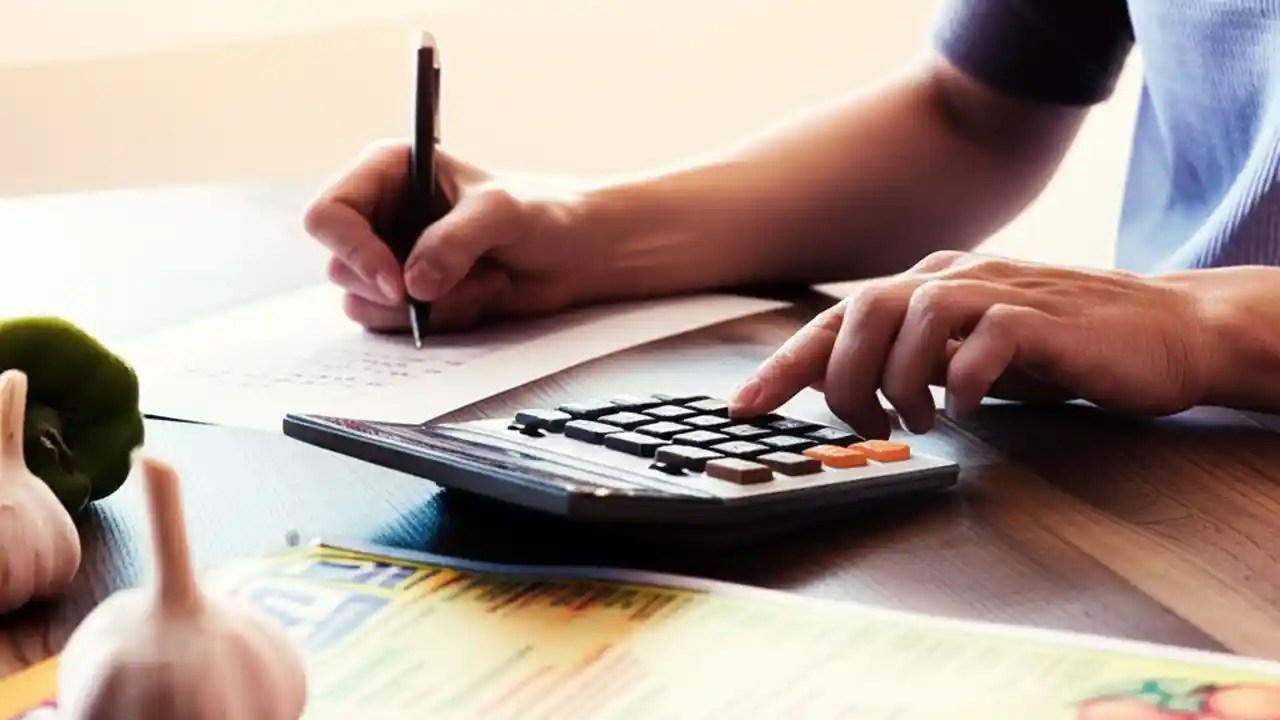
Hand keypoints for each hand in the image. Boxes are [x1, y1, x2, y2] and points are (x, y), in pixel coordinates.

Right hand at [303, 141, 593, 331]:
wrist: (575, 255)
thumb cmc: (542, 213)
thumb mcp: (502, 214)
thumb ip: (456, 241)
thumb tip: (414, 284)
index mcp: (388, 171)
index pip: (330, 214)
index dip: (353, 251)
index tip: (396, 283)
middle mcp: (381, 215)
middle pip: (342, 268)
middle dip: (402, 288)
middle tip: (456, 283)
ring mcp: (393, 258)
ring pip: (366, 304)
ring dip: (431, 306)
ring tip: (484, 280)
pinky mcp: (412, 297)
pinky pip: (398, 326)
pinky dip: (444, 320)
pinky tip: (482, 295)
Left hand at [729, 251, 1216, 438]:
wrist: (1161, 329)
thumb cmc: (1054, 347)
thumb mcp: (964, 353)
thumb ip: (907, 360)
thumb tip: (837, 390)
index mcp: (925, 285)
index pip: (837, 318)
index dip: (785, 363)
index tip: (743, 407)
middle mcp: (951, 277)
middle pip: (861, 310)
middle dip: (843, 378)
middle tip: (865, 424)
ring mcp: (998, 290)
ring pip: (914, 317)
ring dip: (901, 380)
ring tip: (920, 419)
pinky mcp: (1043, 317)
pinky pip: (984, 340)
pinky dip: (963, 380)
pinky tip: (968, 407)